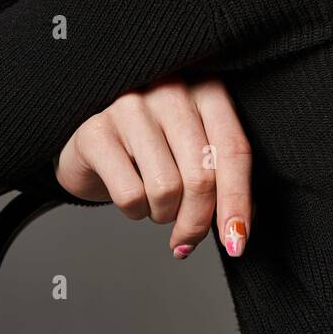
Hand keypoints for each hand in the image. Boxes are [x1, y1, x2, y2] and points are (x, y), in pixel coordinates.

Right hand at [54, 76, 252, 259]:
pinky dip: (134, 212)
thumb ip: (224, 180)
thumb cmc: (155, 149)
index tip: (237, 243)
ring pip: (166, 190)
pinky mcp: (96, 131)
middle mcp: (171, 90)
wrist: (94, 142)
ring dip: (163, 215)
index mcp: (207, 91)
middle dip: (197, 223)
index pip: (233, 151)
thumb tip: (238, 232)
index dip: (238, 202)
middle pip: (201, 177)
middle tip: (187, 239)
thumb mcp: (197, 153)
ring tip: (155, 203)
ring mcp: (130, 106)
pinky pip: (130, 195)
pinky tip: (132, 198)